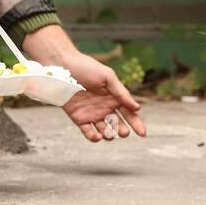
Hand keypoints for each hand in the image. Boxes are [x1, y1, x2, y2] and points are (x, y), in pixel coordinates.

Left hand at [23, 26, 147, 142]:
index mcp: (114, 98)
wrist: (63, 67)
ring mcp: (92, 114)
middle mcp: (105, 108)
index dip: (136, 123)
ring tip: (110, 134)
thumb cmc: (87, 68)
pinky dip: (93, 137)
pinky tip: (97, 136)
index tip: (143, 133)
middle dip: (122, 130)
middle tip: (123, 132)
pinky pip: (88, 132)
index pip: (129, 113)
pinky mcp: (79, 119)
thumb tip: (137, 108)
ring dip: (109, 134)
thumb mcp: (108, 77)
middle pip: (118, 124)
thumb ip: (121, 93)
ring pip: (105, 130)